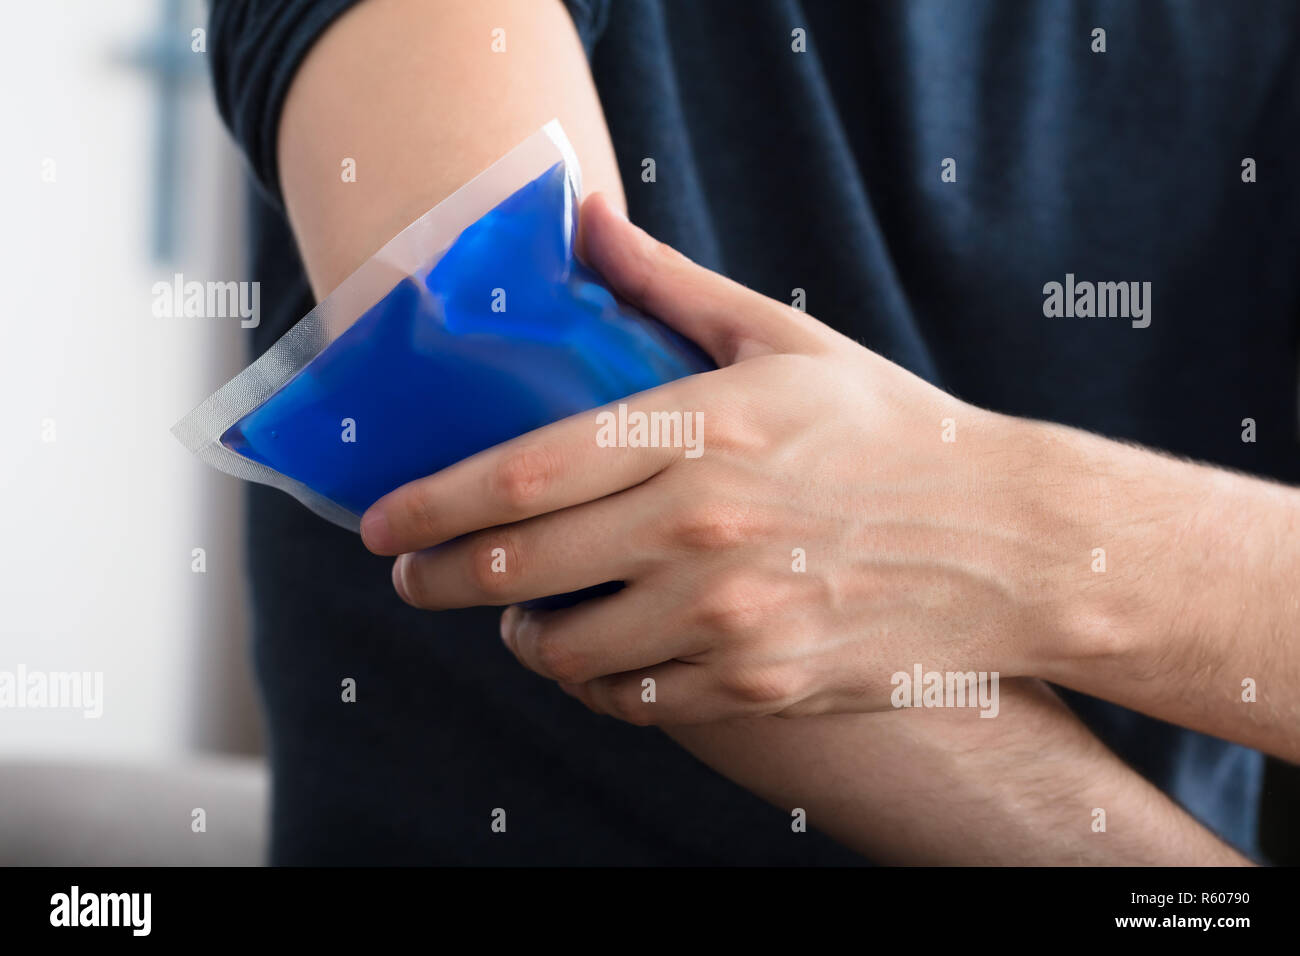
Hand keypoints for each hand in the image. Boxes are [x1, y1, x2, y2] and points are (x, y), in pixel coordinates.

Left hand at [360, 193, 1080, 724]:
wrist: (1004, 541)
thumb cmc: (890, 431)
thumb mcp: (782, 338)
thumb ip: (667, 282)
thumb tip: (582, 221)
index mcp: (698, 431)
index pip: (518, 477)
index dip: (427, 507)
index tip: (380, 524)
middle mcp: (701, 530)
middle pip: (513, 571)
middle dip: (438, 581)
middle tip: (414, 580)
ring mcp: (730, 619)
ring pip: (563, 653)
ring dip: (520, 638)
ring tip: (521, 616)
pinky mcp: (759, 685)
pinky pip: (632, 699)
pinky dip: (594, 684)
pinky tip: (599, 658)